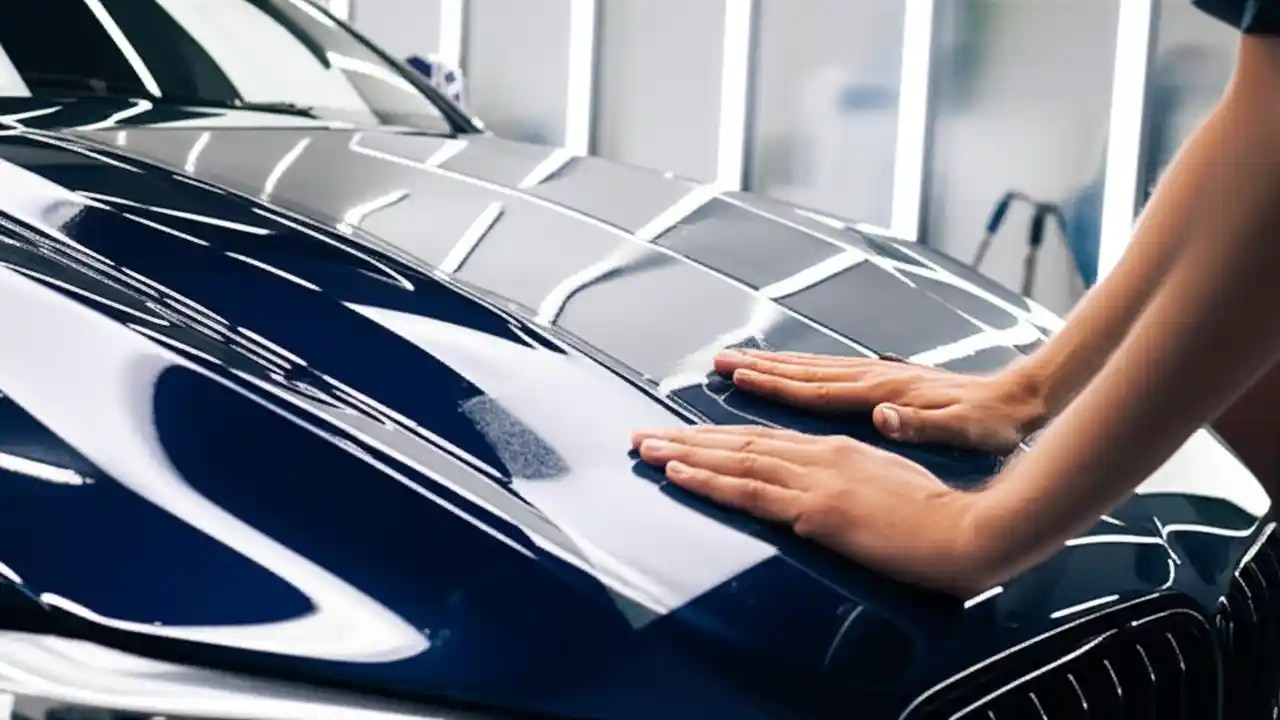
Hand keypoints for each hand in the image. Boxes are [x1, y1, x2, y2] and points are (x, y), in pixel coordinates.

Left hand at [631, 425, 996, 596]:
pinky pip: (750, 492)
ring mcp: (817, 479)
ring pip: (736, 460)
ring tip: (646, 449)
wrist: (968, 531)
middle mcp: (820, 455)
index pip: (764, 439)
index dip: (720, 436)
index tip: (684, 435)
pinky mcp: (818, 508)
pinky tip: (680, 475)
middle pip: (740, 442)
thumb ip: (852, 477)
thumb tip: (831, 482)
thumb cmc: (938, 513)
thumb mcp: (887, 482)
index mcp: (837, 448)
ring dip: (685, 454)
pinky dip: (710, 481)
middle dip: (687, 439)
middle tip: (643, 436)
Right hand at [714, 350, 1047, 453]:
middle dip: (760, 368)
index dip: (774, 387)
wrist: (1020, 399)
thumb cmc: (990, 423)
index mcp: (883, 395)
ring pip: (815, 369)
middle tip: (719, 359)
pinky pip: (833, 373)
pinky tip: (797, 372)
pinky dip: (805, 370)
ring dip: (776, 365)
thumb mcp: (961, 431)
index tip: (736, 376)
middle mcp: (875, 380)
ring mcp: (881, 377)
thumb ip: (919, 425)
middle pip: (805, 373)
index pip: (816, 391)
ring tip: (743, 359)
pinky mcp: (890, 382)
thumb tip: (882, 418)